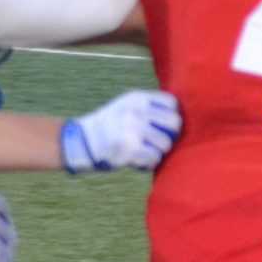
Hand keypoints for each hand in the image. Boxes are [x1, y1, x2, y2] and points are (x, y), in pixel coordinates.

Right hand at [60, 89, 180, 173]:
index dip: (171, 116)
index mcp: (137, 98)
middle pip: (174, 123)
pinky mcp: (129, 149)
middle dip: (169, 135)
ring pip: (165, 144)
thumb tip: (178, 117)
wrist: (83, 142)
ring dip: (158, 151)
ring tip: (145, 152)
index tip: (162, 125)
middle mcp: (136, 111)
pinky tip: (139, 160)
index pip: (171, 103)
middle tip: (158, 142)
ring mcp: (133, 130)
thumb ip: (149, 107)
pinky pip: (154, 158)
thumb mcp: (126, 105)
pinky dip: (149, 163)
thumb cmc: (110, 125)